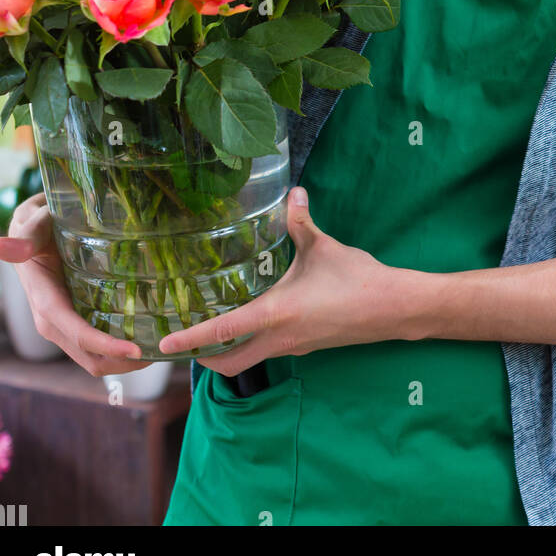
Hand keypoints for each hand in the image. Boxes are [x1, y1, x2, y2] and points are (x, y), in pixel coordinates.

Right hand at [0, 193, 146, 376]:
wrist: (31, 234)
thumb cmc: (37, 226)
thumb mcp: (34, 226)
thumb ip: (25, 237)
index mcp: (45, 302)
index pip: (77, 333)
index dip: (106, 346)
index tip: (136, 350)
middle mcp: (53, 323)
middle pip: (90, 358)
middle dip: (123, 363)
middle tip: (161, 352)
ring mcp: (64, 327)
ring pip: (94, 360)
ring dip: (124, 363)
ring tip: (159, 349)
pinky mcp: (74, 323)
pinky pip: (96, 348)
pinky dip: (119, 352)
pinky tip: (146, 338)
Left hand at [158, 186, 414, 372]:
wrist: (391, 308)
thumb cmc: (355, 279)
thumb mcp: (323, 246)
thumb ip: (300, 221)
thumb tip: (292, 192)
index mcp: (275, 314)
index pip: (224, 331)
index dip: (190, 338)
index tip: (164, 343)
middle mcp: (279, 338)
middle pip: (229, 363)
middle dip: (201, 358)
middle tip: (181, 342)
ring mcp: (293, 347)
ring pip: (249, 359)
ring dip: (226, 352)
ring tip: (208, 329)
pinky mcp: (305, 346)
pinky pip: (268, 350)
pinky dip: (250, 343)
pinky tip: (251, 319)